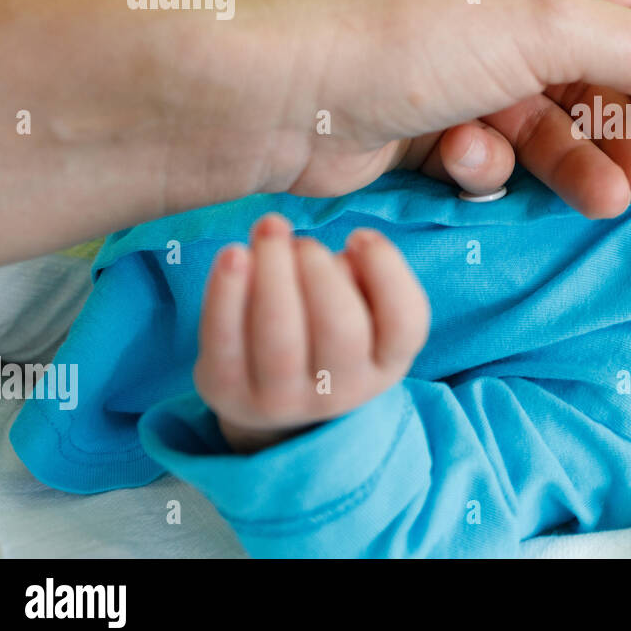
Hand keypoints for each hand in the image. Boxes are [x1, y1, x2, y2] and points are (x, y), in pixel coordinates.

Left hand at [193, 213, 426, 452]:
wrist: (272, 396)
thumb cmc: (326, 332)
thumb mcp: (362, 312)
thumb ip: (356, 275)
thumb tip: (320, 246)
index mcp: (386, 364)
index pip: (405, 322)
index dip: (385, 269)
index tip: (358, 235)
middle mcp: (342, 391)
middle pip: (340, 330)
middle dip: (319, 269)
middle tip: (303, 242)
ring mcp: (283, 400)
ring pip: (280, 339)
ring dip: (273, 272)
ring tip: (270, 229)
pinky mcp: (229, 394)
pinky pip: (225, 341)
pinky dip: (225, 293)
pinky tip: (233, 253)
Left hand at [245, 0, 630, 217]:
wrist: (280, 91)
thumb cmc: (418, 33)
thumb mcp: (549, 25)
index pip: (629, 17)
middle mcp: (502, 4)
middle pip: (594, 80)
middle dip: (623, 135)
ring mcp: (465, 67)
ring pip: (548, 125)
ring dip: (574, 163)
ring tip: (605, 206)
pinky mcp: (433, 122)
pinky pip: (491, 148)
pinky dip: (485, 161)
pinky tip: (465, 161)